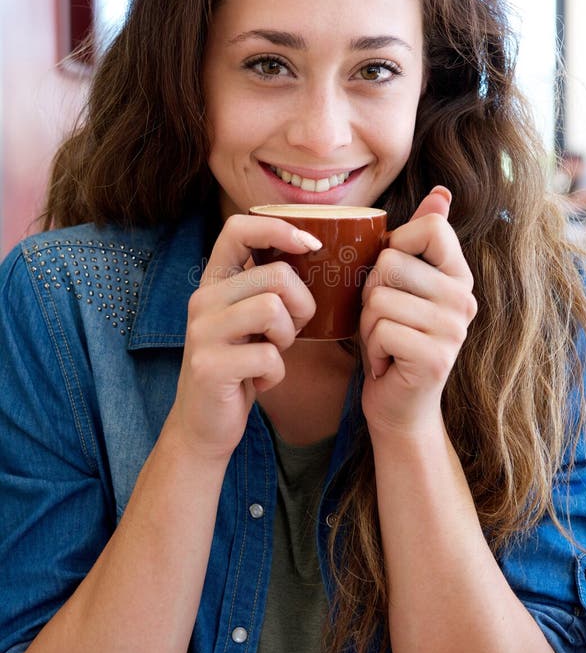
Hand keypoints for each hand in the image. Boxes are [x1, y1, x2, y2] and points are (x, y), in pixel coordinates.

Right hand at [167, 214, 318, 459]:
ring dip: (288, 337)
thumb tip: (315, 253)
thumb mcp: (250, 320)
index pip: (238, 228)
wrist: (203, 424)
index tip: (310, 245)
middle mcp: (203, 300)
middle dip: (302, 304)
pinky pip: (269, 356)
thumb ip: (267, 288)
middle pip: (276, 274)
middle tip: (293, 330)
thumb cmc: (240, 366)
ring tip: (274, 354)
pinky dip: (277, 373)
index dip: (278, 228)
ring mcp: (203, 332)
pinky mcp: (210, 365)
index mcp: (214, 281)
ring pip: (272, 308)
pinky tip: (261, 382)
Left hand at [360, 187, 476, 435]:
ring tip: (385, 343)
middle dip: (370, 294)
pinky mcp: (434, 358)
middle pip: (391, 263)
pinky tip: (387, 363)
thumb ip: (420, 240)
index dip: (395, 245)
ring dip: (367, 324)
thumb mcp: (402, 286)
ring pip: (379, 298)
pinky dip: (372, 348)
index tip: (393, 277)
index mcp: (459, 277)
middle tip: (384, 322)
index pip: (430, 228)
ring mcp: (453, 330)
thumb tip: (442, 193)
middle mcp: (464, 300)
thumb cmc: (393, 340)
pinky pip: (380, 329)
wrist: (399, 407)